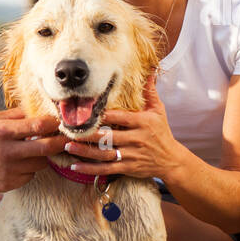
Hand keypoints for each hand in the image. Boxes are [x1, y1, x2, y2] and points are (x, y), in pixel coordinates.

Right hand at [0, 110, 66, 193]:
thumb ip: (14, 116)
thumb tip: (38, 112)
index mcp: (2, 132)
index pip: (38, 126)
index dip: (52, 124)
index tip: (57, 123)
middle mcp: (6, 152)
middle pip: (46, 148)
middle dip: (58, 143)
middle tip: (63, 139)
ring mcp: (6, 171)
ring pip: (40, 165)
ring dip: (41, 157)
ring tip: (34, 150)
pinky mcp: (5, 185)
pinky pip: (28, 177)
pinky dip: (28, 169)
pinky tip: (18, 163)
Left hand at [64, 73, 182, 179]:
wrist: (171, 160)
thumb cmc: (162, 132)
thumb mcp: (158, 111)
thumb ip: (150, 92)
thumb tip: (149, 71)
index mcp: (142, 123)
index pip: (120, 118)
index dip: (103, 116)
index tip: (86, 112)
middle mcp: (136, 139)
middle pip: (109, 137)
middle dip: (88, 134)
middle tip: (69, 129)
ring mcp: (131, 155)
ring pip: (104, 153)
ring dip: (85, 151)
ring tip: (68, 146)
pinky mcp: (127, 168)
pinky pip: (106, 169)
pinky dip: (90, 169)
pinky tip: (75, 166)